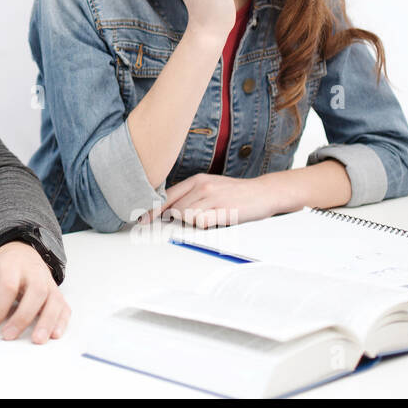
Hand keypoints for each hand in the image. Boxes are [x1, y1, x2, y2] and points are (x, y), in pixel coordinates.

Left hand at [0, 242, 68, 343]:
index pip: (7, 288)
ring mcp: (47, 283)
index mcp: (11, 267)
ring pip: (52, 301)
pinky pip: (63, 306)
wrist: (22, 251)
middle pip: (34, 293)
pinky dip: (61, 321)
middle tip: (9, 336)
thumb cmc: (2, 267)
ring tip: (37, 340)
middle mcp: (33, 274)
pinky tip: (55, 334)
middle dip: (22, 317)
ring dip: (47, 322)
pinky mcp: (56, 293)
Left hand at [141, 173, 282, 228]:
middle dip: (173, 220)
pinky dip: (201, 225)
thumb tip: (169, 209)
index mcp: (197, 180)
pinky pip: (201, 221)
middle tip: (173, 226)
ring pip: (186, 215)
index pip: (168, 195)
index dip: (153, 209)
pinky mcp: (224, 209)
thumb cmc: (236, 193)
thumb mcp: (211, 187)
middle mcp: (203, 186)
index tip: (143, 219)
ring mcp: (213, 197)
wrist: (264, 192)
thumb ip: (191, 195)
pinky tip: (209, 223)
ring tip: (204, 220)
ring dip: (190, 223)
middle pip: (175, 208)